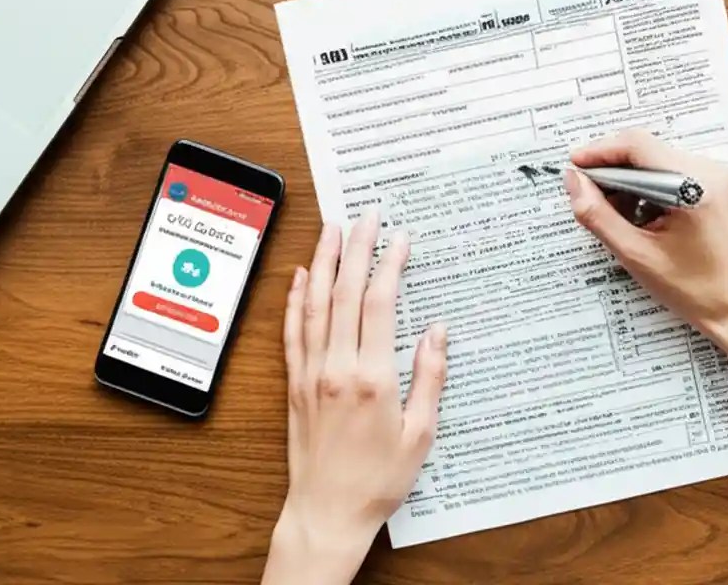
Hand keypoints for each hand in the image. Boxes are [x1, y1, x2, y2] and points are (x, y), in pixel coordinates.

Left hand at [263, 214, 447, 584]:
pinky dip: (295, 300)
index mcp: (372, 378)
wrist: (327, 512)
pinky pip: (292, 332)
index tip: (400, 238)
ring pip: (314, 304)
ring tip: (331, 229)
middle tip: (366, 216)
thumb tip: (436, 331)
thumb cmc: (378, 479)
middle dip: (356, 249)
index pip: (379, 304)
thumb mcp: (421, 433)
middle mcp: (336, 368)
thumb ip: (429, 377)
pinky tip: (301, 276)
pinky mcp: (294, 386)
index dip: (389, 264)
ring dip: (322, 262)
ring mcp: (310, 374)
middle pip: (345, 293)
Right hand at [564, 130, 727, 355]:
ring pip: (657, 160)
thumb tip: (574, 182)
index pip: (637, 145)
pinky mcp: (718, 186)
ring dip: (631, 181)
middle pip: (646, 150)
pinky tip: (643, 217)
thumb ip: (598, 215)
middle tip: (591, 198)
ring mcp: (718, 176)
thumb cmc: (694, 289)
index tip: (575, 166)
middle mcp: (711, 171)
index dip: (599, 151)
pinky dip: (650, 187)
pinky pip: (673, 172)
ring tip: (620, 217)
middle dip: (613, 170)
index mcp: (694, 185)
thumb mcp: (636, 253)